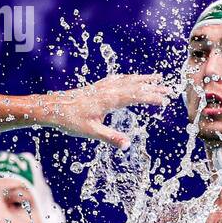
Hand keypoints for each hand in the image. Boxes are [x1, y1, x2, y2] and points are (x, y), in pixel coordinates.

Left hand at [44, 73, 170, 148]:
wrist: (52, 108)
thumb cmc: (70, 120)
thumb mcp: (91, 131)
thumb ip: (111, 138)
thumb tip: (128, 145)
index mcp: (109, 99)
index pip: (136, 96)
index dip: (151, 97)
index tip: (165, 100)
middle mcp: (107, 90)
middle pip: (135, 85)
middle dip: (153, 86)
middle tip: (169, 87)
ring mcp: (102, 87)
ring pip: (127, 80)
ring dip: (142, 79)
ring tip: (156, 77)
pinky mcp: (96, 87)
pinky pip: (117, 79)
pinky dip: (128, 77)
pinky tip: (128, 78)